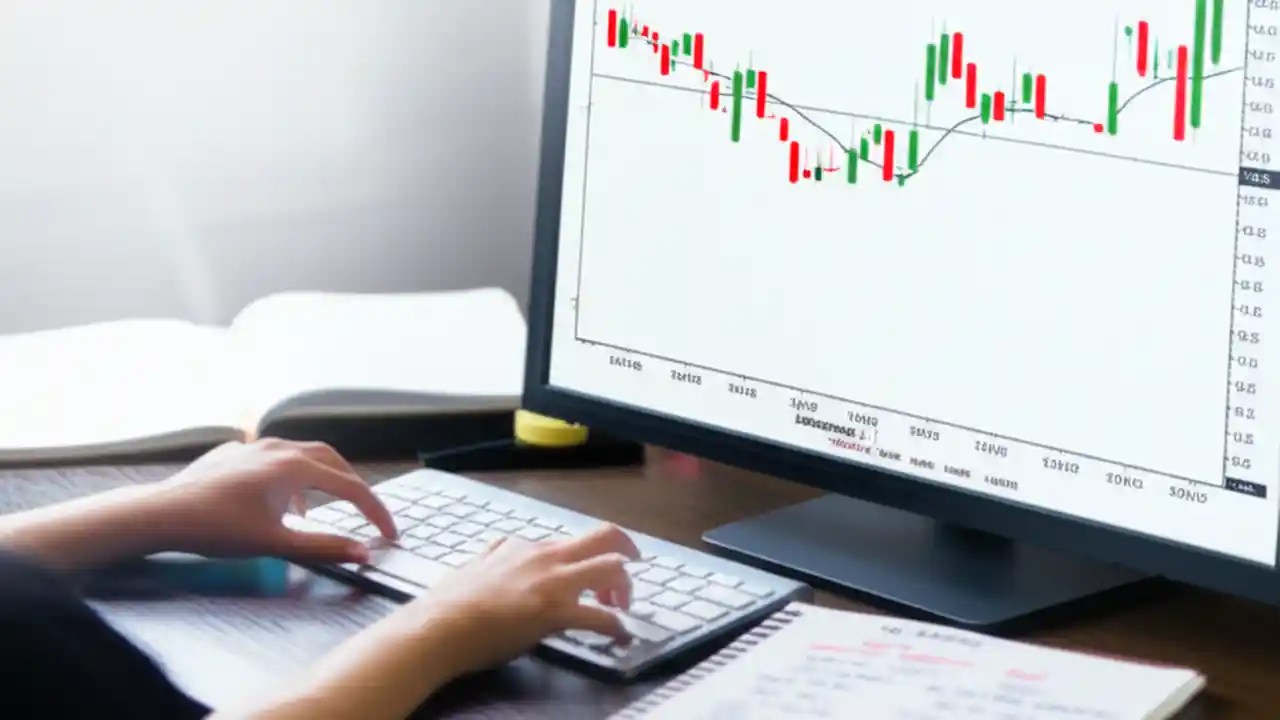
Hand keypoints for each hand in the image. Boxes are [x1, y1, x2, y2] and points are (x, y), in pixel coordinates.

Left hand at [145, 438, 396, 564]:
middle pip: (333, 460)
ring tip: (320, 510)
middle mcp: (279, 447)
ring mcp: (255, 445)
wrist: (162, 513)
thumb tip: (363, 553)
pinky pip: (276, 458)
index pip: (351, 487)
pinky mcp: (234, 452)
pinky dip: (292, 477)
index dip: (375, 512)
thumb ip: (324, 547)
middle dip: (354, 486)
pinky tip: (280, 502)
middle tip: (365, 512)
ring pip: (304, 455)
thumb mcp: (276, 543)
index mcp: (295, 466)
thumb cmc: (217, 528)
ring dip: (321, 479)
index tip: (390, 533)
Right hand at [393, 524, 641, 675]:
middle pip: (604, 535)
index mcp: (525, 547)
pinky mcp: (554, 612)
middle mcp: (545, 556)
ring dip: (625, 587)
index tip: (589, 575)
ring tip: (622, 607)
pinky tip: (619, 635)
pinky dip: (616, 626)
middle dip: (627, 549)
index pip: (569, 542)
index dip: (586, 556)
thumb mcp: (474, 566)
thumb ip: (493, 559)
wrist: (438, 626)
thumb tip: (493, 557)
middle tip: (632, 569)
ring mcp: (552, 582)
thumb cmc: (448, 603)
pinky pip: (600, 617)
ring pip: (612, 566)